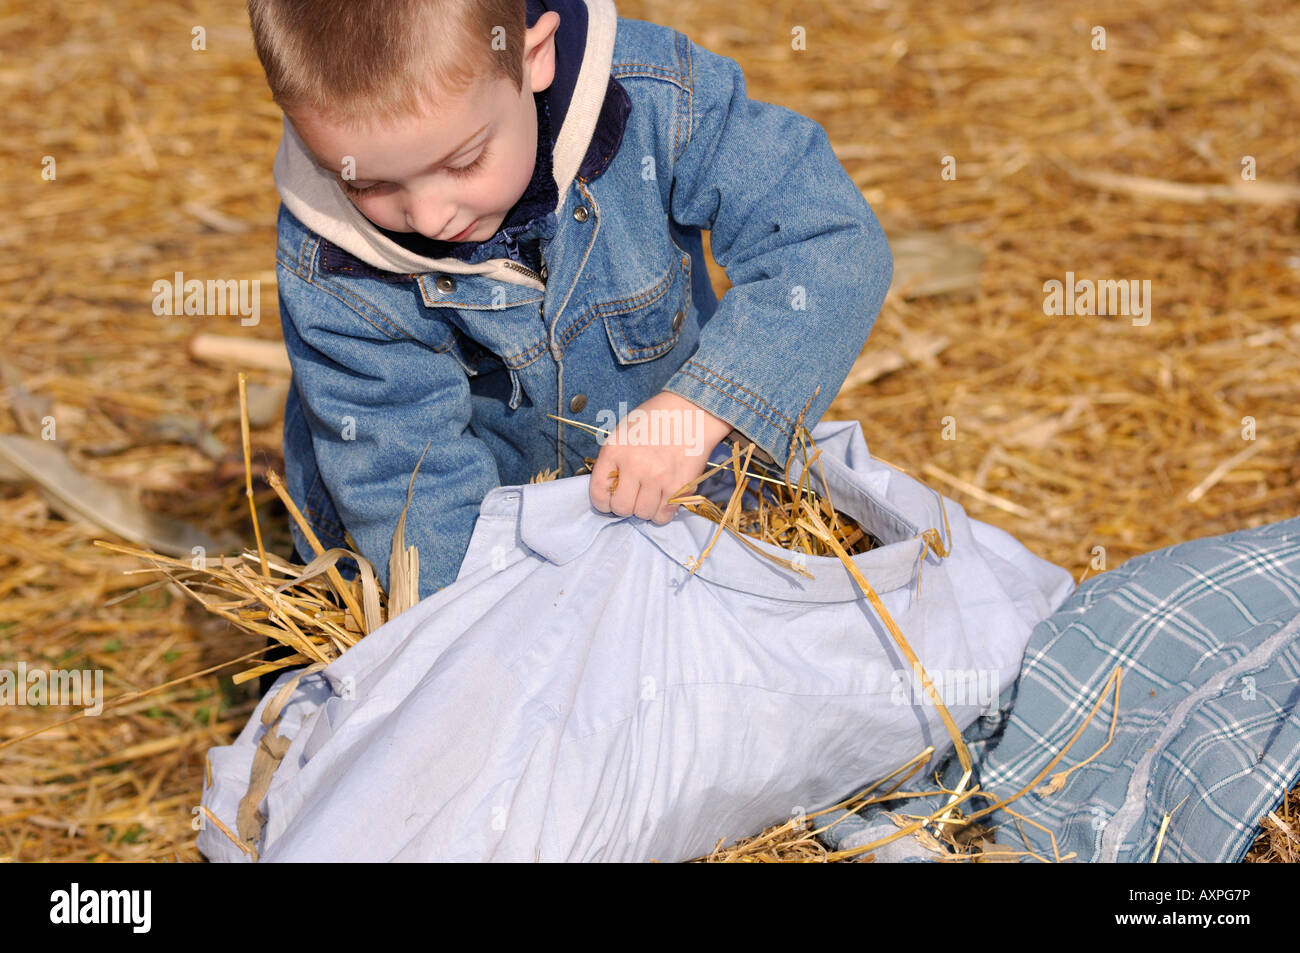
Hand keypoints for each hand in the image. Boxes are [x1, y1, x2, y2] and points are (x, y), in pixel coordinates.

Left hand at [589, 391, 735, 524]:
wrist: (691, 411)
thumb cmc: (654, 419)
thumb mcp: (623, 433)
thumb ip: (613, 460)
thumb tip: (610, 489)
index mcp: (614, 451)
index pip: (598, 493)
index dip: (603, 503)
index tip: (610, 500)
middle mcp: (634, 466)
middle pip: (621, 508)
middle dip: (625, 507)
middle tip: (634, 497)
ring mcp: (657, 477)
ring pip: (643, 514)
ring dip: (645, 510)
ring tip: (651, 496)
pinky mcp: (679, 486)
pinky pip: (664, 515)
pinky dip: (662, 513)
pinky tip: (664, 500)